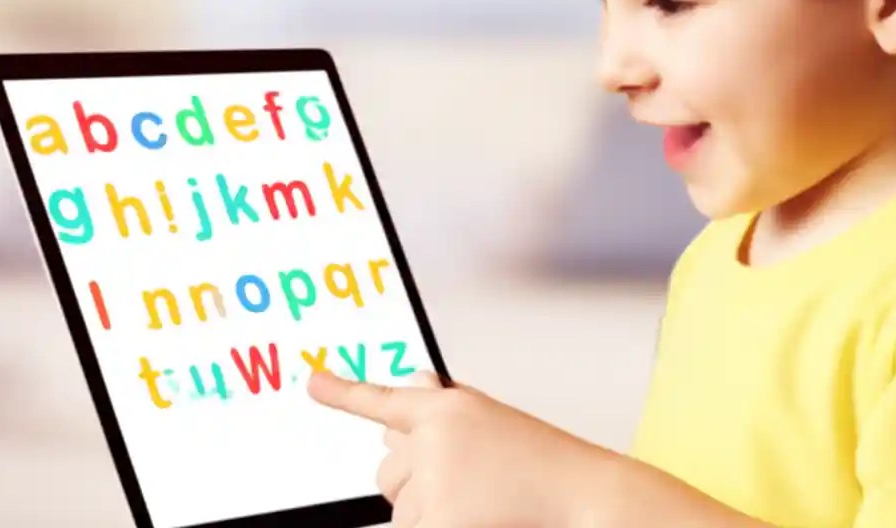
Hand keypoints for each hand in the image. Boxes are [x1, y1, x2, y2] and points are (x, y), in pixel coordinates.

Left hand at [307, 370, 618, 526]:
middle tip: (468, 485)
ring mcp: (428, 484)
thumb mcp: (493, 426)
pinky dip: (438, 524)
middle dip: (415, 481)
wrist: (584, 497)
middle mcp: (430, 440)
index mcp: (446, 409)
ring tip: (486, 503)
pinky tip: (478, 515)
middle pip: (388, 470)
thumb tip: (409, 381)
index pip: (383, 400)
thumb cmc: (545, 466)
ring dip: (432, 511)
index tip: (311, 382)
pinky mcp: (432, 523)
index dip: (342, 393)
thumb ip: (445, 411)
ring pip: (401, 509)